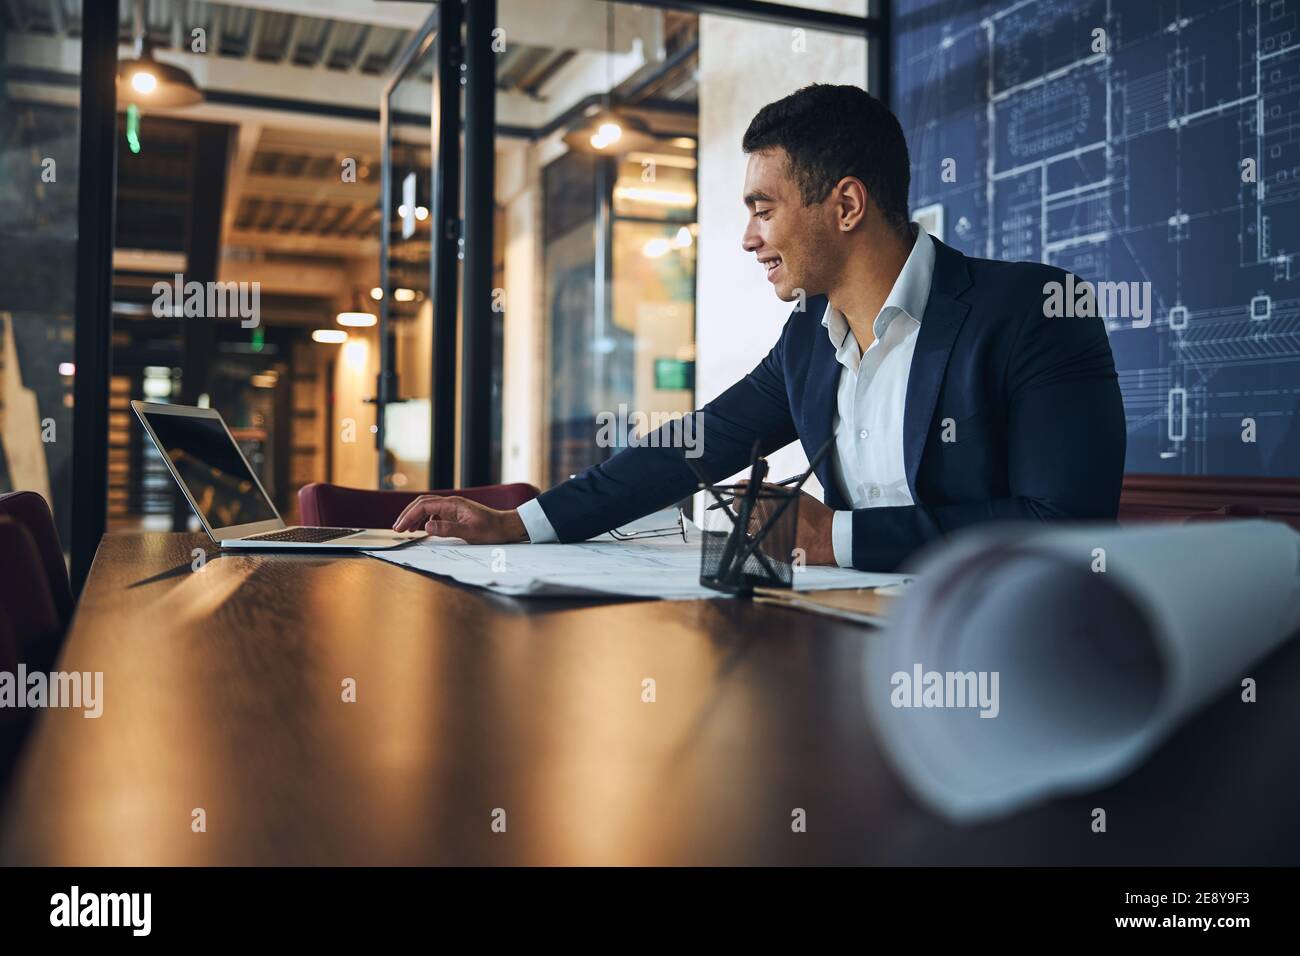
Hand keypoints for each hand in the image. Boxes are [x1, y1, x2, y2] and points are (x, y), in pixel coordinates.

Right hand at [392, 495, 528, 542]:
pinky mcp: (455, 515)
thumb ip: (448, 529)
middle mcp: (451, 503)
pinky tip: (420, 528)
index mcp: (453, 504)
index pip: (424, 505)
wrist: (506, 527)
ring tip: (405, 529)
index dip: (409, 516)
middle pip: (422, 503)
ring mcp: (452, 508)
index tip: (400, 527)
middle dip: (407, 514)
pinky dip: (424, 520)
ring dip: (414, 517)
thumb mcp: (470, 533)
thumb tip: (426, 526)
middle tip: (396, 528)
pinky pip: (434, 514)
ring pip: (427, 508)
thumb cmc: (491, 530)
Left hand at [730, 482, 835, 565]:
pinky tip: (778, 533)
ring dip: (754, 522)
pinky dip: (763, 535)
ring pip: (747, 525)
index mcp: (768, 500)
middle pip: (739, 509)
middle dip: (745, 506)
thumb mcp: (793, 494)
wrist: (828, 538)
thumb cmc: (813, 513)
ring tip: (772, 522)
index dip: (741, 492)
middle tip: (753, 507)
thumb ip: (771, 491)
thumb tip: (756, 487)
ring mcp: (762, 533)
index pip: (741, 493)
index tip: (742, 493)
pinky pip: (756, 539)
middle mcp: (762, 516)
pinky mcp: (766, 548)